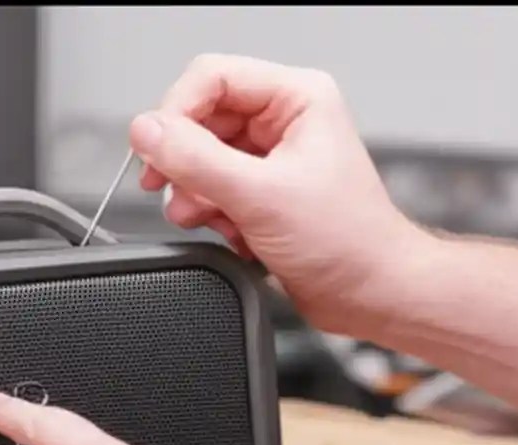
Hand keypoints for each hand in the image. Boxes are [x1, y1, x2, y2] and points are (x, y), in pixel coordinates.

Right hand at [129, 54, 436, 336]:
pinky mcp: (260, 191)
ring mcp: (271, 156)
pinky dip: (210, 212)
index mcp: (297, 98)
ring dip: (194, 192)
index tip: (155, 148)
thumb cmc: (348, 242)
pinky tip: (231, 231)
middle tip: (175, 190)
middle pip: (201, 118)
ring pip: (200, 156)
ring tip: (209, 217)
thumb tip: (147, 131)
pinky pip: (210, 187)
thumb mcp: (259, 197)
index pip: (213, 77)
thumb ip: (195, 160)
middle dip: (184, 162)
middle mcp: (284, 120)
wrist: (370, 294)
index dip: (177, 111)